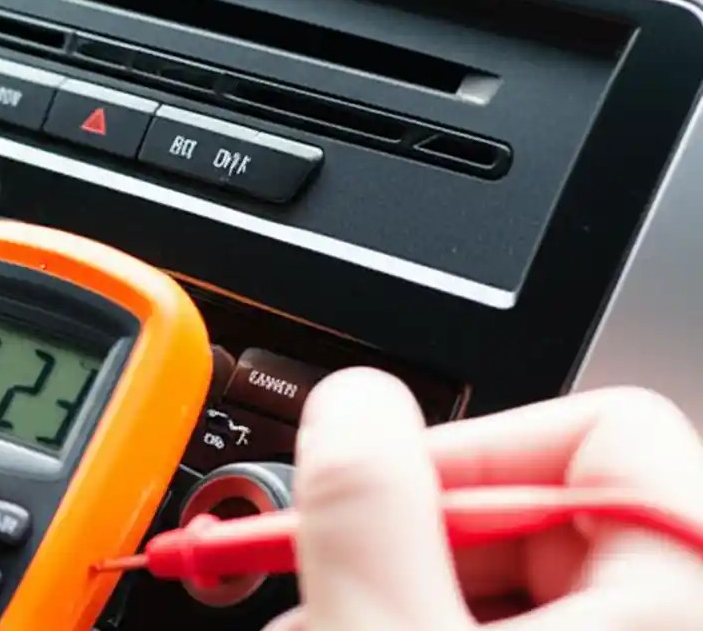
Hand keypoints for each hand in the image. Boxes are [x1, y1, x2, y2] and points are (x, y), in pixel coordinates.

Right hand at [265, 368, 702, 629]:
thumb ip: (366, 502)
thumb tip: (354, 404)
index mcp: (689, 583)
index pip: (606, 429)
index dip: (470, 449)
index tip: (380, 497)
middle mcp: (687, 616)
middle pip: (548, 510)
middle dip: (416, 541)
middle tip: (344, 588)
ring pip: (529, 584)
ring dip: (410, 591)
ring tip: (342, 627)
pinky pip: (530, 630)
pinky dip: (439, 627)